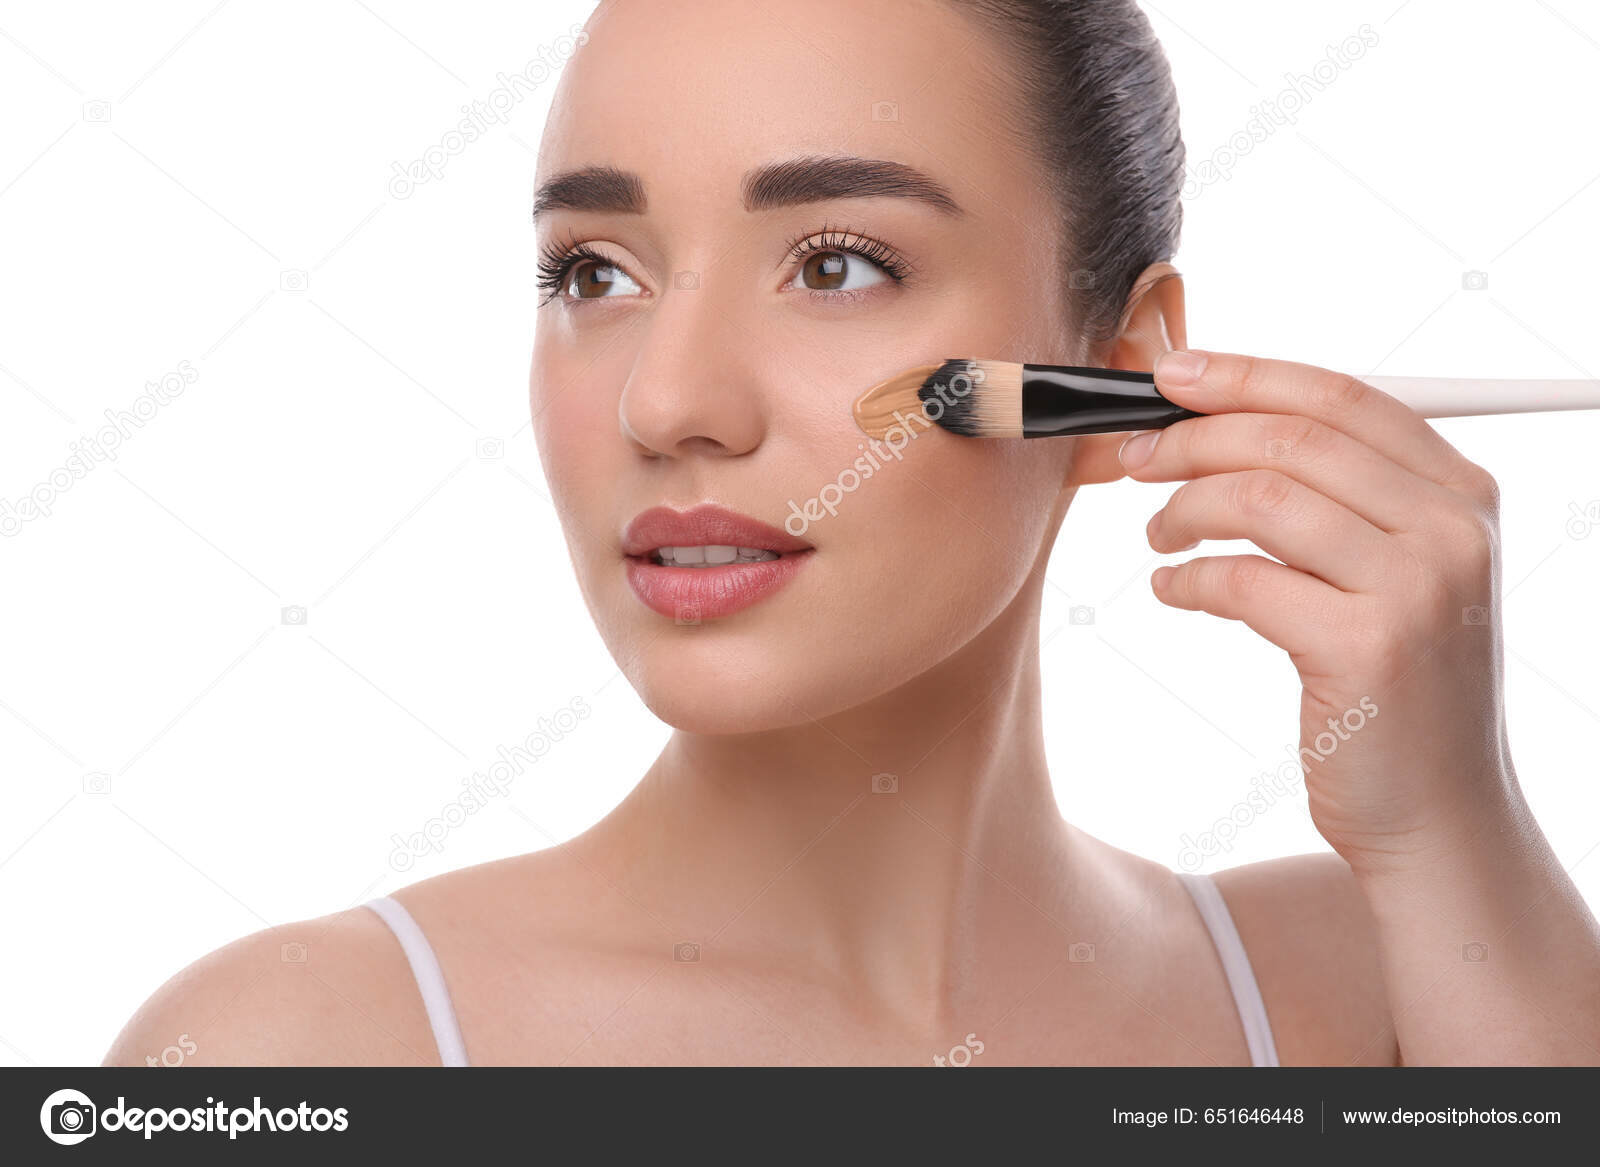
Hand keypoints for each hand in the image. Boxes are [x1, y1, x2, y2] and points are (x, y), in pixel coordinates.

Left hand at [1118, 349, 1513, 879]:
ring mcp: (1416, 588)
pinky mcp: (1366, 650)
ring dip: (1183, 507)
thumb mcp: (1395, 575)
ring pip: (1262, 497)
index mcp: (1461, 492)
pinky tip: (1172, 588)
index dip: (1244, 375)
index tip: (1170, 375)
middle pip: (1292, 437)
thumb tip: (1222, 421)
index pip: (1341, 396)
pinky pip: (1242, 580)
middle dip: (1193, 437)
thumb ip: (1339, 498)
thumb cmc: (1395, 687)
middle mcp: (1451, 529)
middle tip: (1134, 459)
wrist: (1438, 815)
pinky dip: (1187, 577)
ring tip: (1157, 534)